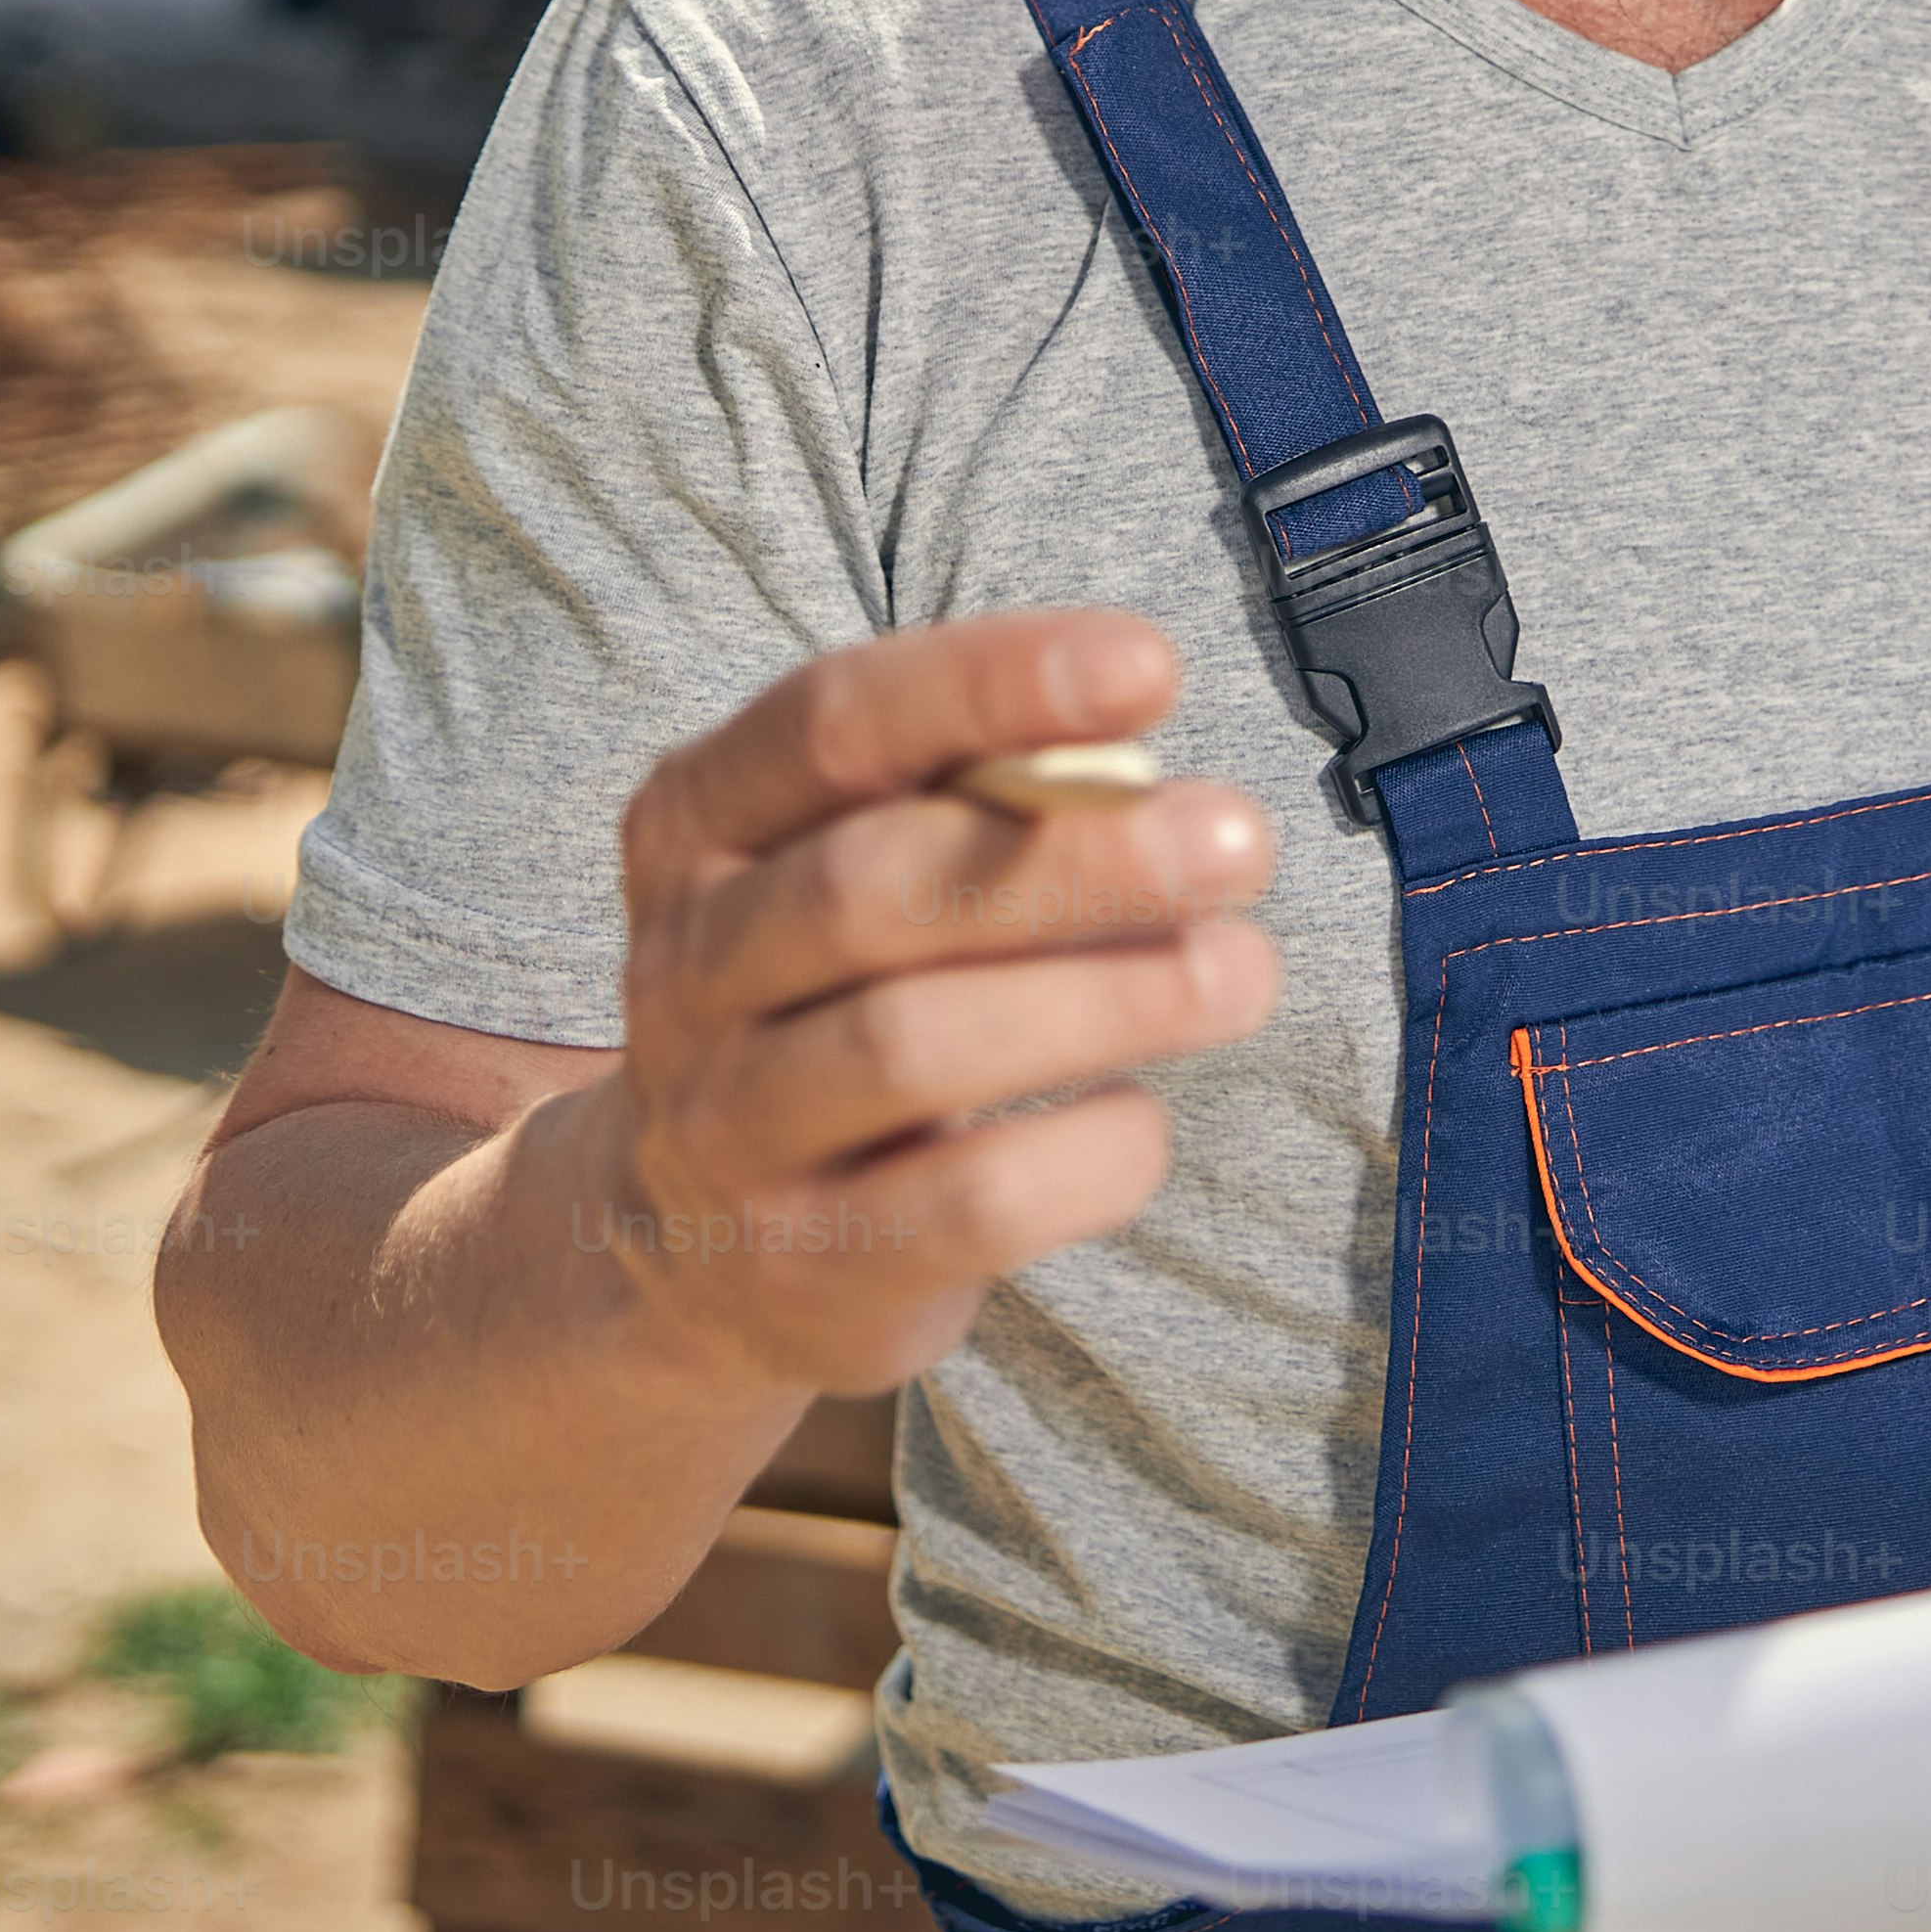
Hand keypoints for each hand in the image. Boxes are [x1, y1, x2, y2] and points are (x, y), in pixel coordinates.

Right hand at [563, 608, 1280, 1401]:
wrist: (704, 1250)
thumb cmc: (834, 1004)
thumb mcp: (851, 873)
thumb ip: (968, 803)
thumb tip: (1143, 767)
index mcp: (699, 824)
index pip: (832, 720)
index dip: (991, 681)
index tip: (1151, 667)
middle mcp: (688, 967)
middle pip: (873, 886)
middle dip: (1076, 855)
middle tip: (1240, 838)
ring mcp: (728, 1125)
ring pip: (913, 1044)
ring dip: (1106, 997)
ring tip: (1243, 970)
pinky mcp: (805, 1264)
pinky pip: (965, 1205)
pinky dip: (1082, 1155)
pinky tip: (1143, 1121)